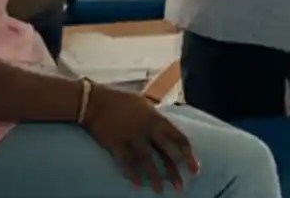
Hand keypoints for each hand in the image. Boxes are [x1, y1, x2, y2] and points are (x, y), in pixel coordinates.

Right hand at [82, 83, 199, 191]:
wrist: (95, 101)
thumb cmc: (121, 101)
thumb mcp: (145, 105)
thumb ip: (157, 119)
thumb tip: (168, 129)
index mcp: (157, 119)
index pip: (179, 138)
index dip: (188, 155)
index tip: (195, 168)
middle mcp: (148, 128)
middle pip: (166, 152)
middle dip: (174, 171)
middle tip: (181, 187)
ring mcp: (132, 136)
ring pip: (147, 160)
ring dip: (155, 177)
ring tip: (160, 191)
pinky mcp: (116, 143)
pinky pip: (127, 161)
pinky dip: (133, 174)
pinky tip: (138, 185)